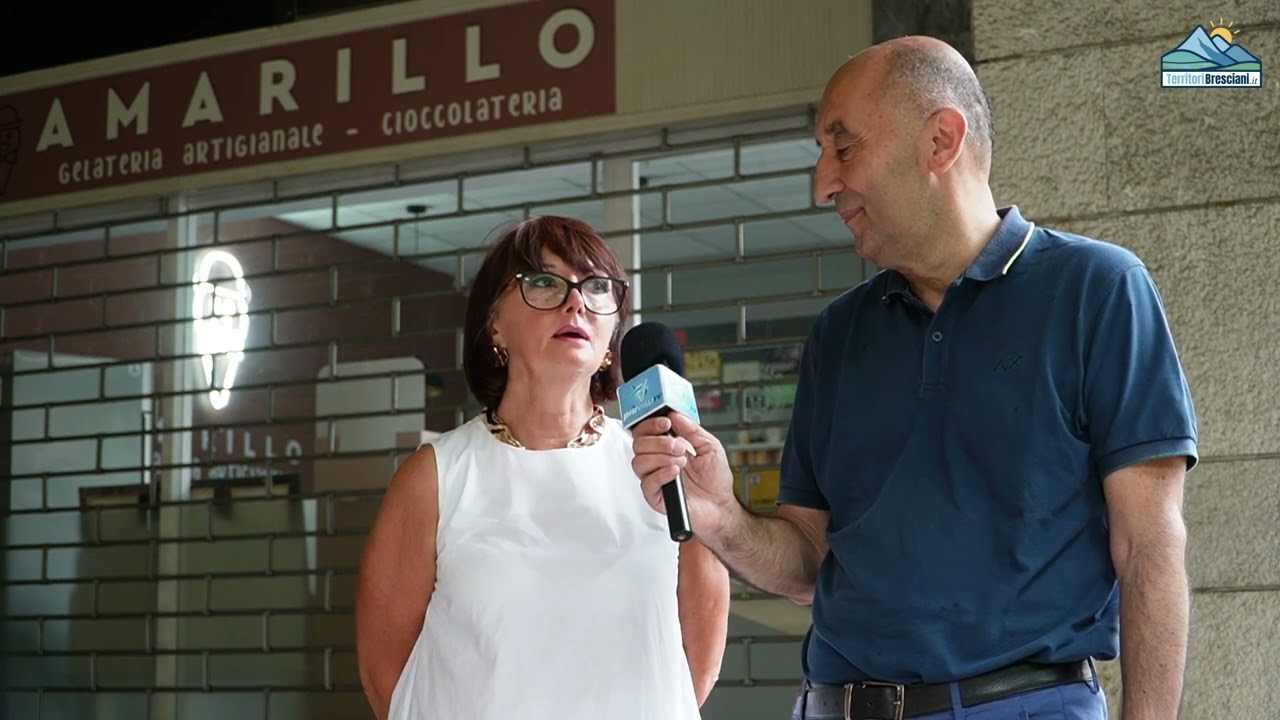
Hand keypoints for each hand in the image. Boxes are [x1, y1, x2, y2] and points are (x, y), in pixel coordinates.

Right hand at [630, 412, 738, 539]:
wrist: (721, 507)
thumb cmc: (716, 481)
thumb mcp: (710, 447)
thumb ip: (693, 430)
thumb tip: (676, 415)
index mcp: (667, 448)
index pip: (646, 431)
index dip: (651, 424)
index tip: (666, 422)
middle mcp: (657, 462)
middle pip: (638, 444)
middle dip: (659, 441)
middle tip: (679, 446)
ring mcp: (655, 479)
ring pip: (639, 462)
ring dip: (661, 458)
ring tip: (681, 462)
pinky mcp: (655, 497)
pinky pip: (646, 483)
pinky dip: (661, 474)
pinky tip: (675, 472)